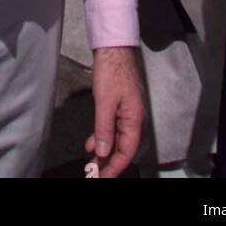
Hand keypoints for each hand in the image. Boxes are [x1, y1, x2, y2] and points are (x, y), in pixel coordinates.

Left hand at [84, 46, 144, 177]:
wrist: (114, 48)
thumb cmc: (112, 72)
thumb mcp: (105, 102)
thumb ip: (104, 129)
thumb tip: (103, 152)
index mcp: (134, 119)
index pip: (127, 151)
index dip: (115, 167)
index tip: (103, 177)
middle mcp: (134, 118)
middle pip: (123, 147)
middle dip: (109, 162)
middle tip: (94, 173)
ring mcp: (128, 111)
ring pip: (117, 138)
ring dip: (104, 151)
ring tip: (91, 162)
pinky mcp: (120, 105)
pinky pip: (113, 127)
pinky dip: (102, 136)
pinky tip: (91, 142)